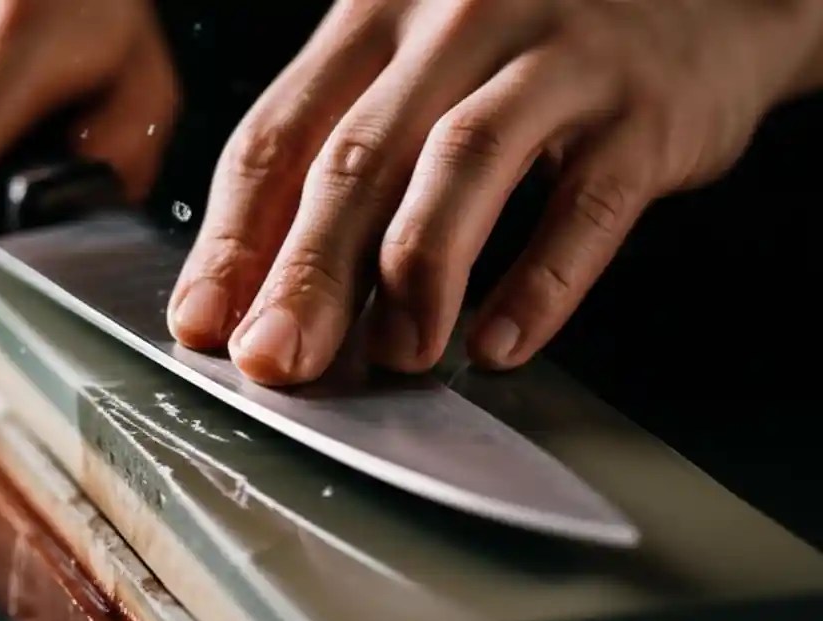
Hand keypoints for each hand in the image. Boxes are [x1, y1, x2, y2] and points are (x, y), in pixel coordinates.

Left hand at [168, 0, 822, 382]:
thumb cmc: (522, 46)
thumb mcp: (414, 70)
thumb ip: (342, 161)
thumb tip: (265, 292)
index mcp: (372, 19)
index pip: (276, 137)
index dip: (232, 238)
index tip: (202, 323)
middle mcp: (452, 22)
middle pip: (356, 159)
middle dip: (306, 274)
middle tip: (275, 361)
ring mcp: (552, 58)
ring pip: (462, 165)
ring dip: (418, 277)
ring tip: (396, 358)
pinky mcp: (641, 109)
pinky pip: (585, 205)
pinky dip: (540, 283)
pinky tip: (500, 344)